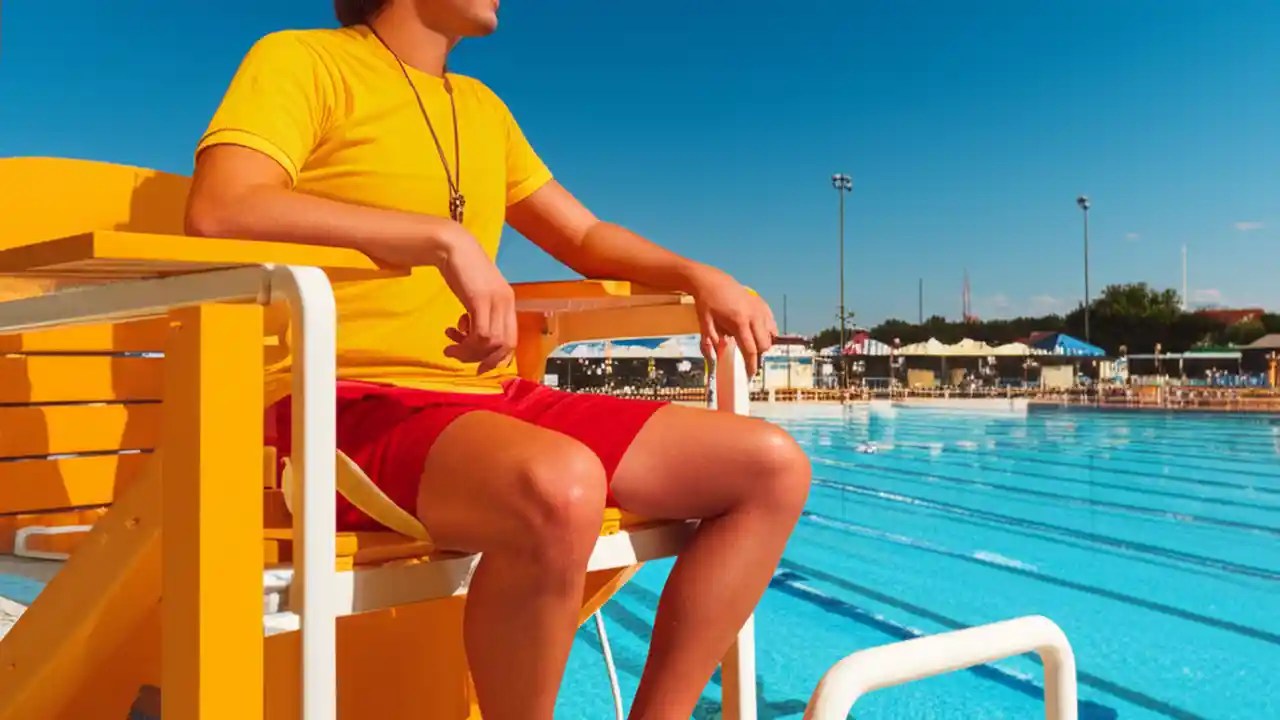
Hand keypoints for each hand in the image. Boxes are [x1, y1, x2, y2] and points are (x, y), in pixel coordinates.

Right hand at [434, 228, 516, 373]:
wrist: (452, 246)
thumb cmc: (462, 269)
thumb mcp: (476, 294)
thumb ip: (480, 313)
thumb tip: (475, 339)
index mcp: (508, 302)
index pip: (512, 340)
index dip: (497, 359)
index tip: (479, 366)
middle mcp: (506, 303)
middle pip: (504, 345)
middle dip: (482, 358)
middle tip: (460, 356)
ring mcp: (495, 301)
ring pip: (491, 342)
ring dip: (469, 351)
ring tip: (451, 345)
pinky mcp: (480, 299)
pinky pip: (480, 333)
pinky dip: (465, 342)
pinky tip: (451, 332)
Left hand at [690, 268, 777, 376]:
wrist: (711, 280)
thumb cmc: (707, 302)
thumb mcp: (704, 324)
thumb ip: (709, 343)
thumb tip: (713, 360)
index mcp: (740, 322)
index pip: (751, 349)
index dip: (751, 364)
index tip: (750, 375)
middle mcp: (754, 315)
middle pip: (764, 345)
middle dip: (757, 354)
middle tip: (747, 358)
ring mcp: (760, 308)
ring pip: (771, 335)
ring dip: (762, 343)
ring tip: (750, 343)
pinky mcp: (762, 304)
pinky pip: (771, 323)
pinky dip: (767, 332)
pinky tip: (756, 332)